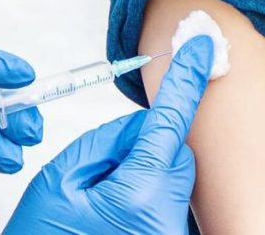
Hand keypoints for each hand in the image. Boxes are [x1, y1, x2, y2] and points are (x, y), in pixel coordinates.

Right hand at [4, 34, 214, 234]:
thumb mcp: (58, 186)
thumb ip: (104, 144)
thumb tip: (140, 129)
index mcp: (141, 194)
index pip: (172, 121)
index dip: (188, 78)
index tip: (206, 48)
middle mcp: (169, 218)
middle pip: (173, 155)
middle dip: (144, 151)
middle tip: (98, 181)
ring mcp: (173, 234)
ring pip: (170, 182)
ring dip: (143, 183)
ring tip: (102, 217)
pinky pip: (167, 209)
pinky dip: (146, 207)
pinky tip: (116, 226)